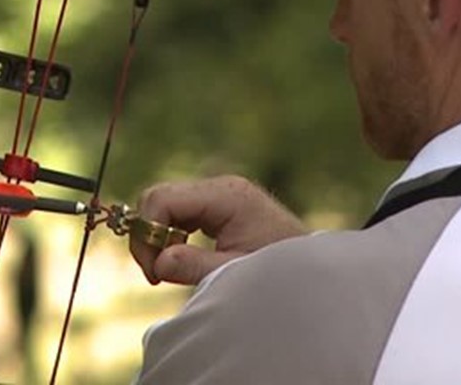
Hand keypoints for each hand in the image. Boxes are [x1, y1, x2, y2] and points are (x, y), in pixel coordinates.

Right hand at [130, 175, 308, 285]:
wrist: (311, 270)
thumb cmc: (280, 272)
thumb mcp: (236, 273)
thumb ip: (195, 266)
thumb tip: (158, 262)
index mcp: (226, 196)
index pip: (164, 199)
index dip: (148, 233)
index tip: (153, 271)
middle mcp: (220, 187)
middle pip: (160, 197)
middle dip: (149, 234)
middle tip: (155, 273)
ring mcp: (218, 194)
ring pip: (165, 204)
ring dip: (158, 236)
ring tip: (165, 270)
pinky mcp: (217, 205)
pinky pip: (178, 212)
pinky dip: (170, 235)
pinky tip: (178, 260)